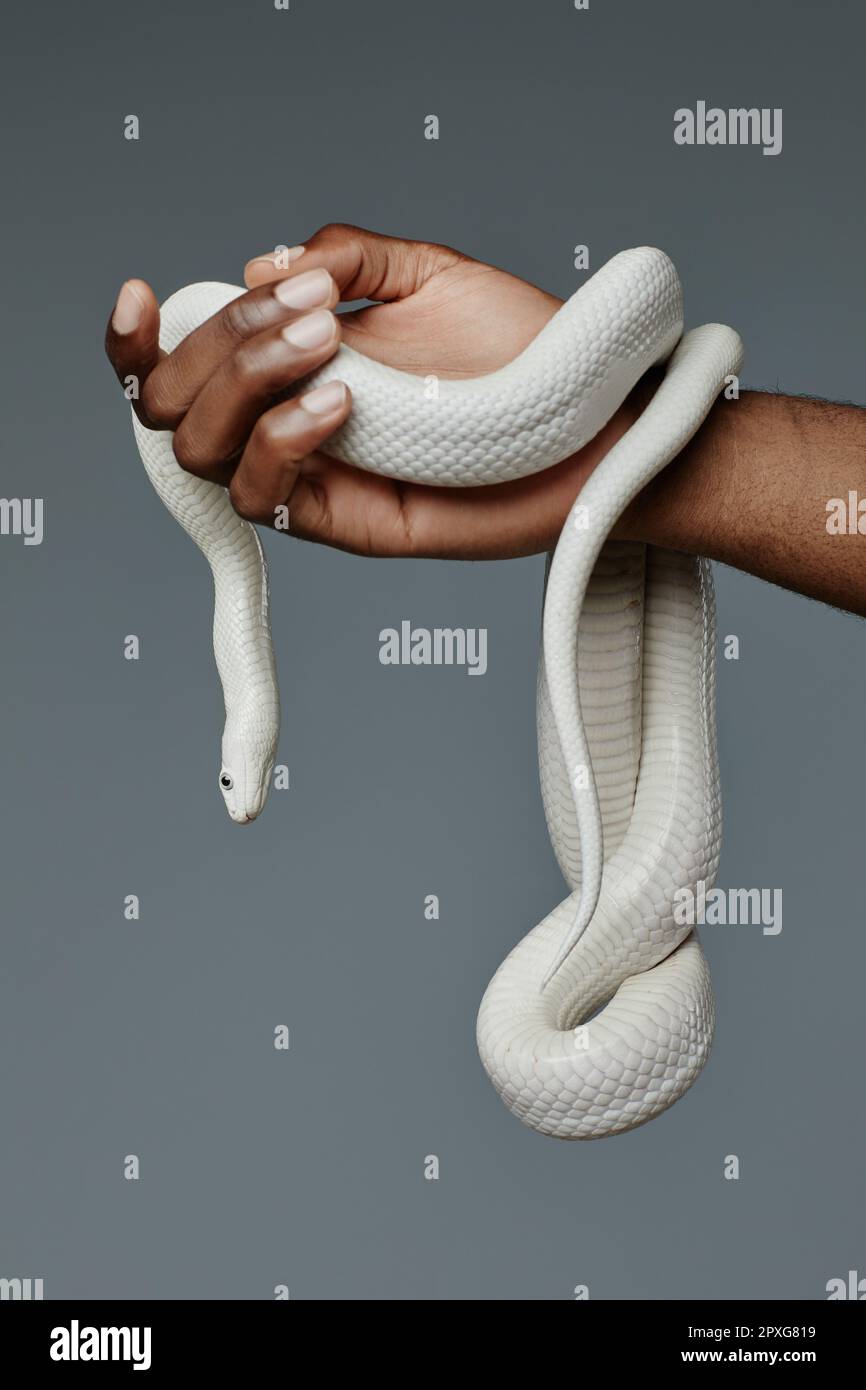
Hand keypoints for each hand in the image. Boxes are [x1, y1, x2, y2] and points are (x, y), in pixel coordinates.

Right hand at [106, 224, 640, 558]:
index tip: (146, 292)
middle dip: (217, 346)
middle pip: (174, 405)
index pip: (179, 362)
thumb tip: (260, 268)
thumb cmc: (519, 349)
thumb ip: (345, 257)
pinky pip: (267, 499)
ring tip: (327, 345)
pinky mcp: (345, 523)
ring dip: (246, 383)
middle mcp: (283, 422)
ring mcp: (310, 475)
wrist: (592, 418)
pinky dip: (284, 439)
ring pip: (203, 450)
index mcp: (287, 363)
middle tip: (307, 311)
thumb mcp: (428, 273)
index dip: (137, 339)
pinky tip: (340, 402)